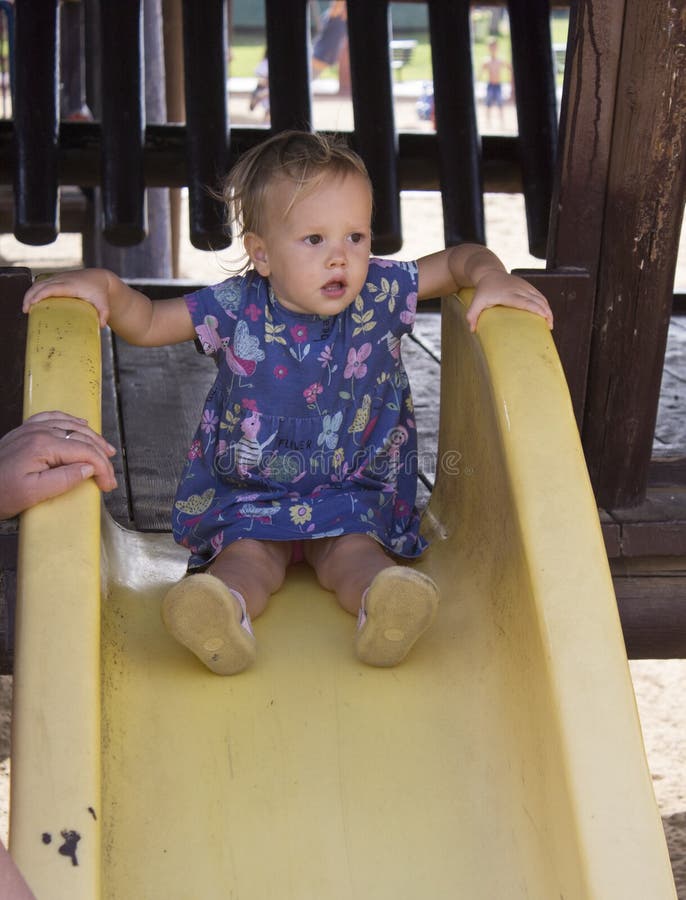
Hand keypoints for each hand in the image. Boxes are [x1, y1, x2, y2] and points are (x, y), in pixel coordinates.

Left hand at [0, 411, 117, 518]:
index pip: (85, 452)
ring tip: (106, 450)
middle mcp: (39, 431)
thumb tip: (88, 468)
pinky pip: (53, 417)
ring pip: (71, 425)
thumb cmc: (0, 493)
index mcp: (43, 445)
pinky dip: (70, 420)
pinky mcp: (25, 431)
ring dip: (92, 437)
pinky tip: (79, 425)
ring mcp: (31, 428)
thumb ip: (64, 479)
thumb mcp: (33, 494)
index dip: (102, 468)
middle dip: (101, 455)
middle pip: (82, 437)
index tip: (108, 485)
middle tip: (109, 475)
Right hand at [22, 268, 116, 327]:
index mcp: (71, 285)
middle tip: (25, 310)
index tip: (32, 304)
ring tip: (26, 308)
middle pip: (40, 285)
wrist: (100, 278)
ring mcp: (58, 277)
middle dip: (30, 296)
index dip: (39, 295)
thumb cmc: (100, 292)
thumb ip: (104, 314)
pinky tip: (31, 301)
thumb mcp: (104, 304)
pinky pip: (41, 283)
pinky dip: (34, 291)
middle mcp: (62, 279)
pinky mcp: (56, 278)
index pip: (51, 288)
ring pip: (38, 283)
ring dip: (29, 293)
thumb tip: (101, 326)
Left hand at [466, 270, 553, 332]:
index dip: (537, 309)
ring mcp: (524, 286)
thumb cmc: (483, 290)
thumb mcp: (476, 301)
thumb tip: (472, 331)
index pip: (526, 302)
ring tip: (550, 322)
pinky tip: (547, 313)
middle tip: (550, 326)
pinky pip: (539, 294)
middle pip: (536, 300)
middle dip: (546, 312)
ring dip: (547, 309)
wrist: (488, 272)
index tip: (545, 318)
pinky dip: (544, 303)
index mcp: (508, 294)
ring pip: (540, 297)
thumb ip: (472, 315)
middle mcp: (518, 289)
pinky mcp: (526, 285)